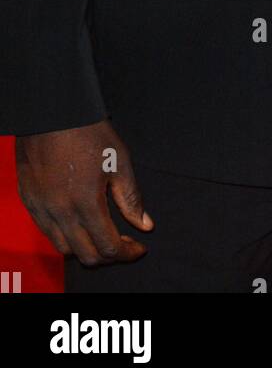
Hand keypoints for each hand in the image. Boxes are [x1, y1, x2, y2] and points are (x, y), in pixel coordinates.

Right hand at [15, 120, 153, 266]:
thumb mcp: (119, 161)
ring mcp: (41, 208)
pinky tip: (78, 221)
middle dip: (108, 255)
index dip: (127, 253)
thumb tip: (145, 225)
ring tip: (101, 233)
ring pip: (64, 248)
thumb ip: (131, 198)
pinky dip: (65, 235)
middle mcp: (60, 212)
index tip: (139, 247)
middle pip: (86, 255)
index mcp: (85, 203)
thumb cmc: (88, 132)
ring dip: (85, 248)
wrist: (52, 112)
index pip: (108, 247)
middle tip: (123, 243)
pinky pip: (47, 232)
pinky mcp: (29, 201)